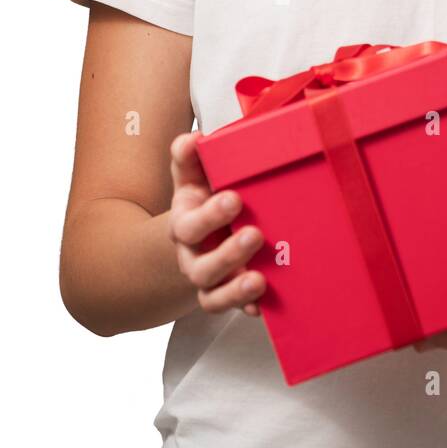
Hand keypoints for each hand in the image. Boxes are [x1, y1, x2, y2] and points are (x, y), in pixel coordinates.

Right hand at [168, 131, 265, 316]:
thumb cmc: (203, 196)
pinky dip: (245, 308)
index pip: (188, 225)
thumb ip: (190, 156)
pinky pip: (231, 309)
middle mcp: (193, 256)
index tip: (234, 198)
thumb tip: (192, 139)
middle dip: (228, 254)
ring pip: (213, 295)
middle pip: (201, 267)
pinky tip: (261, 306)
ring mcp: (210, 279)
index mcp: (185, 223)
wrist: (199, 232)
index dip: (209, 215)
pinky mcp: (226, 294)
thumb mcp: (194, 174)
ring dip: (235, 289)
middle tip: (255, 235)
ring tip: (259, 278)